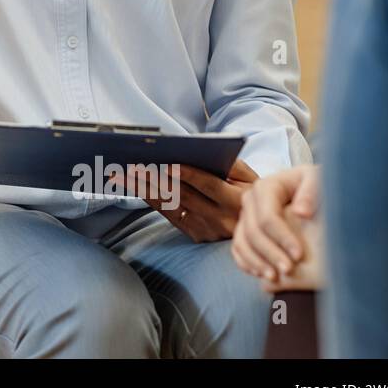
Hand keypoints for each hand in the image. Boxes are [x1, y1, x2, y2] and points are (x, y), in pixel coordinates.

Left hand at [122, 159, 257, 242]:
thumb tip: (203, 151)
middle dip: (155, 179)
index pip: (209, 185)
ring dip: (143, 189)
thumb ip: (231, 164)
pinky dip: (150, 199)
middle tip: (131, 165)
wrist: (264, 228)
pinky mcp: (196, 236)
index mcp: (237, 201)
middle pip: (183, 196)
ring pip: (170, 206)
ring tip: (122, 175)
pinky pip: (169, 215)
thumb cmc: (253, 192)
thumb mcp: (251, 177)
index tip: (167, 163)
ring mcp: (207, 230)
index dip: (188, 174)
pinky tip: (134, 187)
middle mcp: (221, 219)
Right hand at [232, 164, 323, 289]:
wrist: (312, 192)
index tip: (299, 255)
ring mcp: (245, 216)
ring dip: (256, 262)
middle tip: (289, 270)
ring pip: (242, 242)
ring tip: (274, 277)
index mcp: (266, 187)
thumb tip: (300, 213)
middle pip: (253, 231)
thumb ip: (311, 192)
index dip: (281, 238)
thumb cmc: (317, 187)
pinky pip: (238, 249)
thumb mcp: (318, 181)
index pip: (268, 216)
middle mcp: (250, 201)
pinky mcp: (244, 230)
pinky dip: (247, 263)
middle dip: (270, 253)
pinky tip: (261, 274)